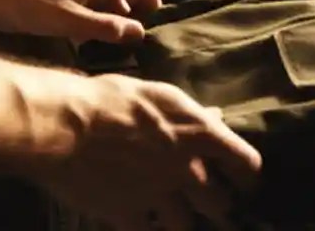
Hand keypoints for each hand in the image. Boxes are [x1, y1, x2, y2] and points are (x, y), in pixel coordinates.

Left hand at [0, 0, 161, 43]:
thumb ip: (106, 27)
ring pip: (111, 0)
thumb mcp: (69, 22)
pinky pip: (93, 4)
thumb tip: (139, 33)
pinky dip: (95, 20)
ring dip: (112, 21)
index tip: (145, 35)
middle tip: (125, 47)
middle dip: (134, 18)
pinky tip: (80, 40)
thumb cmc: (26, 5)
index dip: (153, 8)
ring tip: (102, 47)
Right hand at [28, 74, 261, 230]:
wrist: (66, 124)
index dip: (248, 174)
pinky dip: (147, 230)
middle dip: (219, 205)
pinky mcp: (126, 214)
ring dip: (185, 222)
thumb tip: (217, 118)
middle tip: (213, 204)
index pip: (246, 163)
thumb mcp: (161, 96)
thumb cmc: (112, 99)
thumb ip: (192, 114)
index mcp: (200, 135)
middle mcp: (186, 169)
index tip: (244, 180)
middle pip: (220, 203)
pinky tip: (145, 225)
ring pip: (186, 225)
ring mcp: (157, 195)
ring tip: (180, 218)